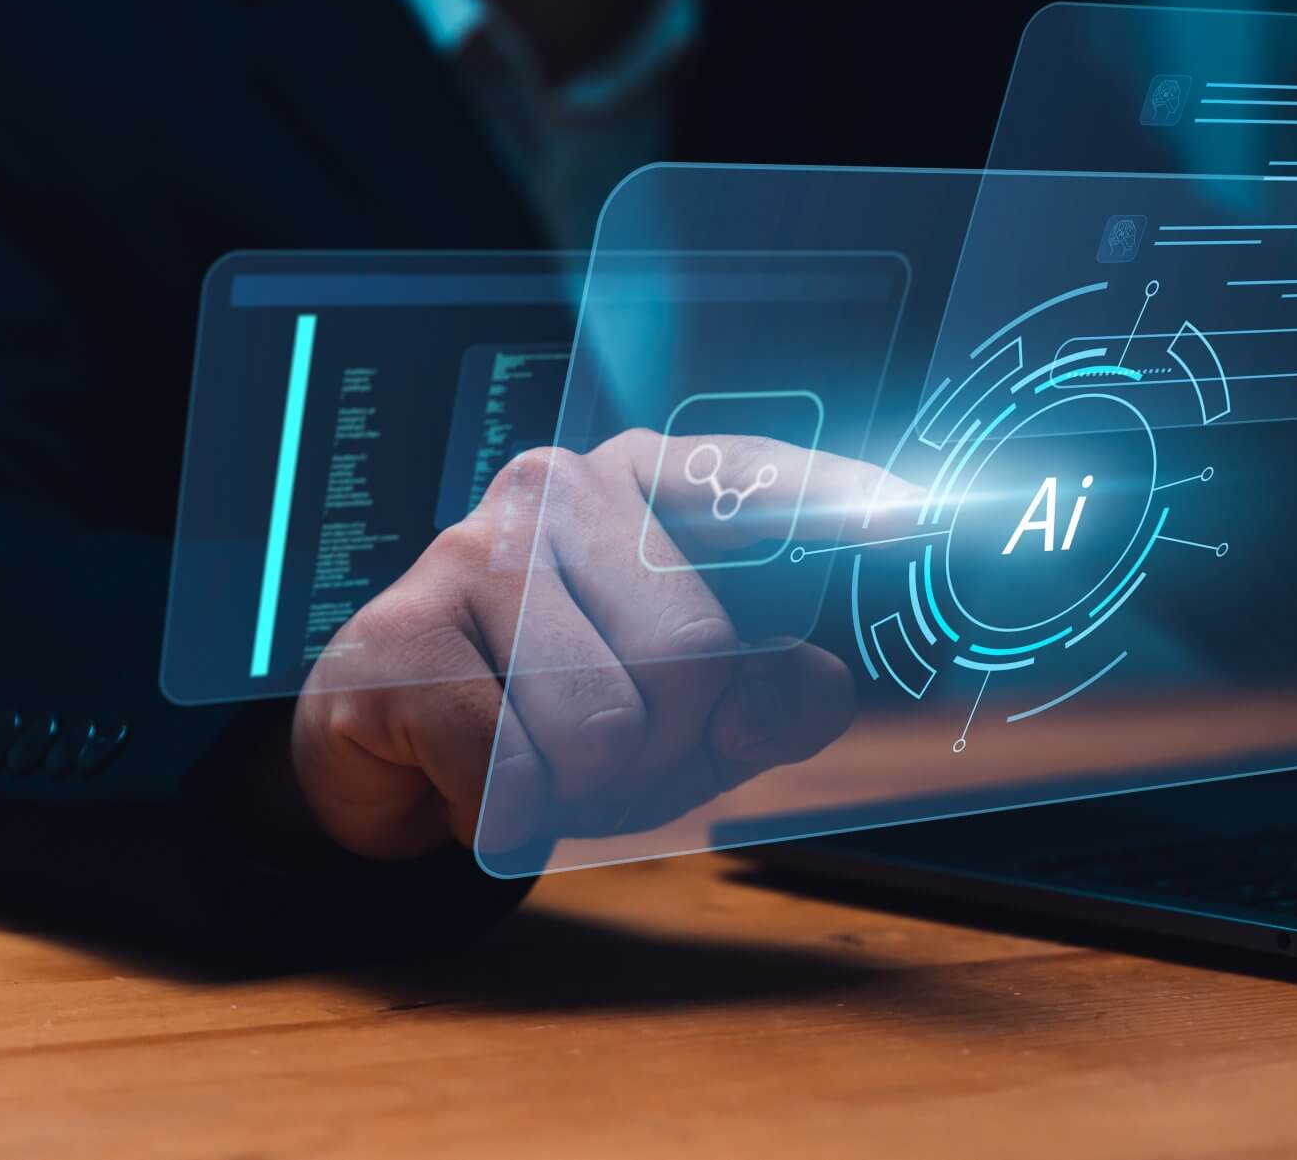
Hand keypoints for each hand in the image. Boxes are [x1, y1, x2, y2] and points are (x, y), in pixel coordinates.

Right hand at [288, 429, 915, 860]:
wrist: (385, 749)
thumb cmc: (557, 714)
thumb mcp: (693, 719)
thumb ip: (774, 705)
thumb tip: (802, 690)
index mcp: (646, 487)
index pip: (751, 479)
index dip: (833, 498)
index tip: (911, 515)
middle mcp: (558, 492)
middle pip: (691, 655)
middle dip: (664, 746)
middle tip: (603, 752)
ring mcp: (468, 553)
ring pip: (600, 723)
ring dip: (580, 790)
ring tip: (536, 762)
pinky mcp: (397, 639)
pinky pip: (507, 772)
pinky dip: (503, 816)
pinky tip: (472, 781)